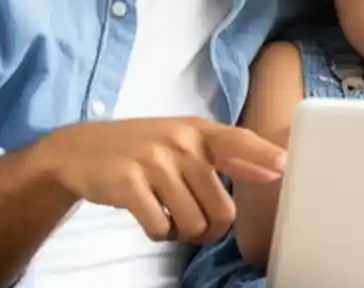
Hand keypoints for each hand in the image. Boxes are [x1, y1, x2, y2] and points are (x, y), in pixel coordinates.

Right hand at [36, 117, 285, 243]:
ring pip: (192, 223)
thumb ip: (229, 156)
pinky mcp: (128, 183)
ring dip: (182, 231)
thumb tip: (274, 169)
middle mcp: (178, 142)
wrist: (79, 151)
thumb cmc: (142, 148)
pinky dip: (158, 233)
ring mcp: (152, 161)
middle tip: (192, 222)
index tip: (284, 167)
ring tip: (167, 215)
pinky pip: (160, 228)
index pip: (237, 140)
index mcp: (197, 130)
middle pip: (220, 207)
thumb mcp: (184, 141)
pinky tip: (149, 218)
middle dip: (210, 227)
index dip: (262, 155)